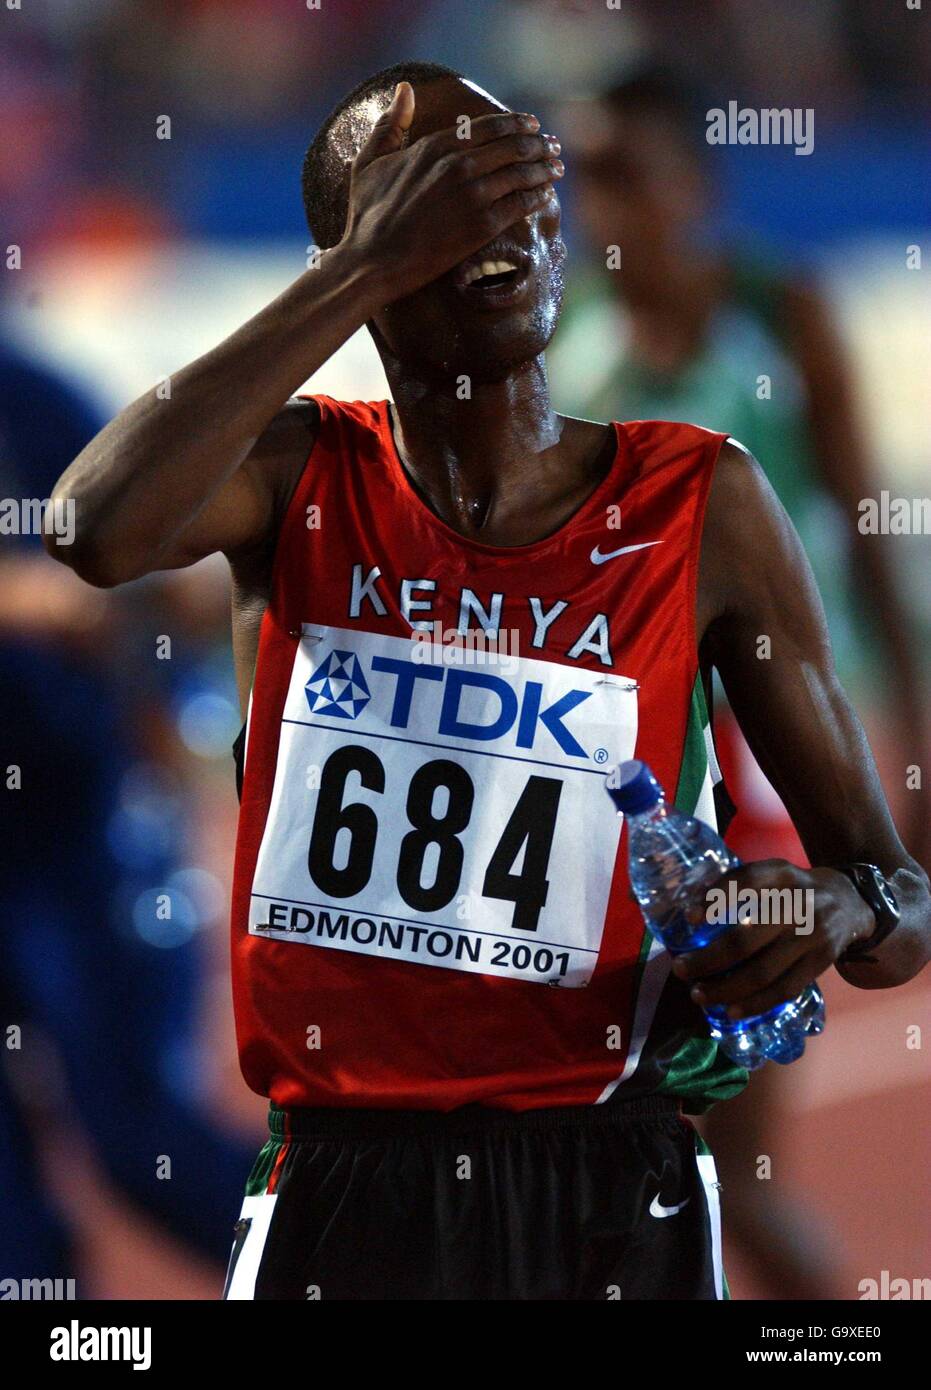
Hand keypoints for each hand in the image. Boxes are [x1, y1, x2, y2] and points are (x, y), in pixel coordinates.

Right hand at [340, 82, 563, 301]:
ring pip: (522, 173)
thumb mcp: (370, 161)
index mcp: (436, 145)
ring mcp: (473, 195)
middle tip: (553, 147)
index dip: (516, 124)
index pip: (490, 126)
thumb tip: (404, 90)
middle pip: (514, 146)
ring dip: (544, 168)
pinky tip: (546, 195)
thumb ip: (391, 124)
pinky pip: (521, 205)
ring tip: (557, 168)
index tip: (532, 126)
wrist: (374, 262)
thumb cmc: (368, 216)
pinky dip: (538, 197)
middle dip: (539, 144)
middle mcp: (459, 164)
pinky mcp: (482, 226)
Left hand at [670, 860, 875, 1018]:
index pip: (746, 880)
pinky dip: (755, 1003)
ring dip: (726, 988)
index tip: (689, 917)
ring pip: (763, 971)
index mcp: (782, 874)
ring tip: (699, 994)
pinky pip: (784, 989)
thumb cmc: (797, 890)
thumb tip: (690, 914)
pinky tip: (731, 1011)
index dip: (717, 897)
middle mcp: (799, 903)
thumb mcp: (776, 874)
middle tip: (682, 970)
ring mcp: (812, 936)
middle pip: (746, 938)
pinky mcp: (821, 962)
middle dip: (708, 959)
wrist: (852, 902)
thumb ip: (742, 885)